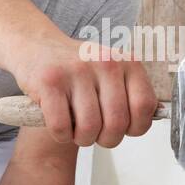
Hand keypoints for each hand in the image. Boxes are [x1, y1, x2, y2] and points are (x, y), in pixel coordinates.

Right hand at [11, 34, 157, 147]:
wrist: (36, 46)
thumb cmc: (78, 69)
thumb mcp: (112, 72)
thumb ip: (131, 94)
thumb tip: (148, 121)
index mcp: (127, 62)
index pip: (145, 107)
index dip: (135, 128)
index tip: (123, 128)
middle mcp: (105, 63)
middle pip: (117, 123)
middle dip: (106, 139)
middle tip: (96, 134)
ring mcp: (76, 71)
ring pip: (89, 128)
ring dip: (82, 139)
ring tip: (76, 130)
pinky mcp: (49, 81)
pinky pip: (61, 127)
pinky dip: (61, 135)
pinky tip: (60, 126)